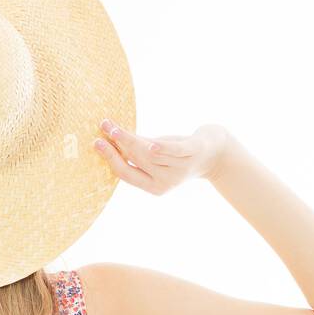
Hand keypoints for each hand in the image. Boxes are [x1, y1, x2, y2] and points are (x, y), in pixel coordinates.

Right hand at [93, 121, 239, 194]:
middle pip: (136, 161)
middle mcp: (166, 180)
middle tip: (100, 133)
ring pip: (149, 153)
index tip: (96, 143)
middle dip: (116, 147)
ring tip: (113, 127)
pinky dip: (163, 149)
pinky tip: (151, 145)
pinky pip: (175, 152)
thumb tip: (107, 138)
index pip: (126, 174)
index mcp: (154, 187)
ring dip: (129, 139)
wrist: (217, 152)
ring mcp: (181, 168)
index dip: (110, 159)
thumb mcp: (157, 156)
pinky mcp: (194, 153)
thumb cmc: (181, 153)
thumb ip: (137, 152)